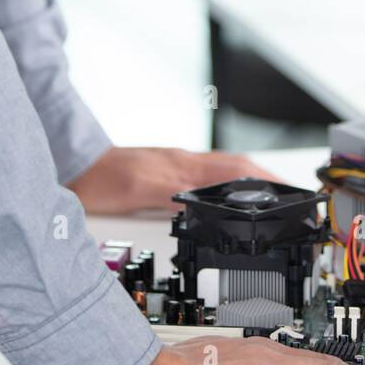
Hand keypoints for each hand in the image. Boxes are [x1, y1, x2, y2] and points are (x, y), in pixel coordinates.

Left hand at [67, 146, 282, 214]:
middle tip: (291, 193)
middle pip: (236, 168)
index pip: (236, 171)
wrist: (72, 162)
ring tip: (270, 194)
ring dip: (249, 181)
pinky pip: (206, 177)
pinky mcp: (165, 172)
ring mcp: (174, 166)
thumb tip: (202, 203)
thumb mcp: (135, 191)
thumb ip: (170, 195)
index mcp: (181, 166)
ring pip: (223, 171)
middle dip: (267, 179)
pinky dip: (226, 186)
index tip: (291, 190)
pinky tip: (224, 197)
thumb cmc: (98, 177)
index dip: (266, 181)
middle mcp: (182, 162)